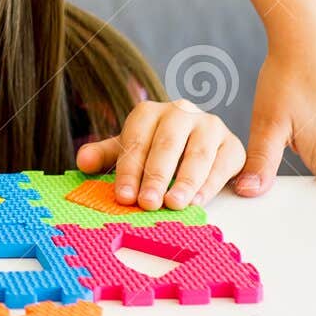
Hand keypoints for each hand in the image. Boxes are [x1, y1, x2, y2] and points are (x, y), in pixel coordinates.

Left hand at [77, 98, 245, 209]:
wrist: (196, 143)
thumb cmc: (155, 149)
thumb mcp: (128, 150)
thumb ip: (105, 155)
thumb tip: (83, 162)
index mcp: (149, 112)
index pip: (136, 141)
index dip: (129, 170)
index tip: (124, 196)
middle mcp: (181, 112)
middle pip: (167, 145)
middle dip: (155, 177)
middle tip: (147, 203)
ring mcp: (210, 126)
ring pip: (198, 155)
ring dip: (185, 182)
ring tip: (173, 204)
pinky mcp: (232, 145)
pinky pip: (223, 165)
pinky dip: (210, 185)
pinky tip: (198, 202)